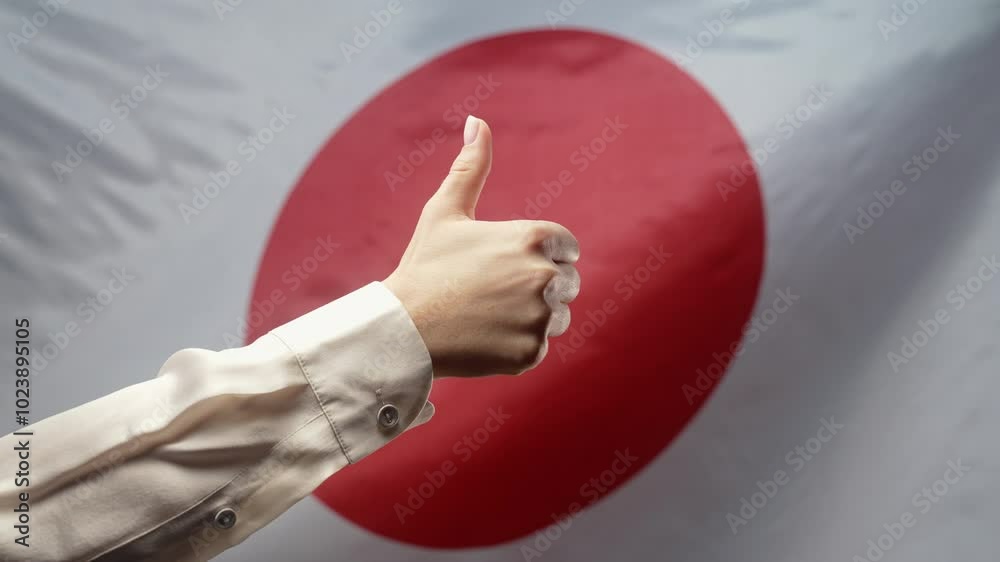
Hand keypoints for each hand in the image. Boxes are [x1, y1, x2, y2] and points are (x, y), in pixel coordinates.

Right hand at [383, 116, 580, 377]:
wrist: (403, 328)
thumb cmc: (425, 265)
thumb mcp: (445, 211)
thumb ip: (471, 167)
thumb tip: (477, 121)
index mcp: (534, 237)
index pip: (567, 248)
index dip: (538, 256)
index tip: (505, 266)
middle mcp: (546, 276)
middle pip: (567, 284)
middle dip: (538, 288)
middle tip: (492, 293)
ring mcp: (540, 318)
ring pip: (556, 317)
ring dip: (531, 318)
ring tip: (487, 315)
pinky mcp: (531, 353)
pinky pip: (537, 347)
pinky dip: (515, 346)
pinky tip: (484, 337)